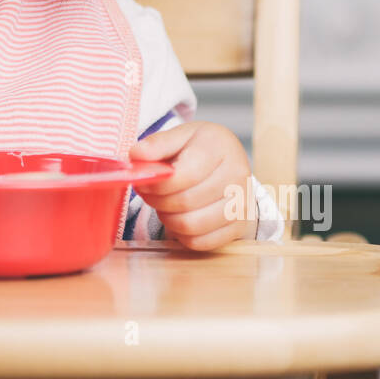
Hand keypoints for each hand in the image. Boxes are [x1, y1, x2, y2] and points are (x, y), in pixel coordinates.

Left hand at [128, 120, 257, 249]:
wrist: (230, 162)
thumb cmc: (201, 148)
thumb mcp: (180, 136)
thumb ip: (157, 144)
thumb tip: (137, 155)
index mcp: (220, 146)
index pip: (185, 175)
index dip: (158, 184)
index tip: (144, 183)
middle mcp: (237, 174)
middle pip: (186, 202)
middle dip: (159, 201)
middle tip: (150, 195)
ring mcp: (242, 202)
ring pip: (192, 225)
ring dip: (168, 219)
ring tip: (164, 206)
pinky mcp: (240, 226)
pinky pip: (202, 242)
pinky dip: (183, 235)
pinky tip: (179, 218)